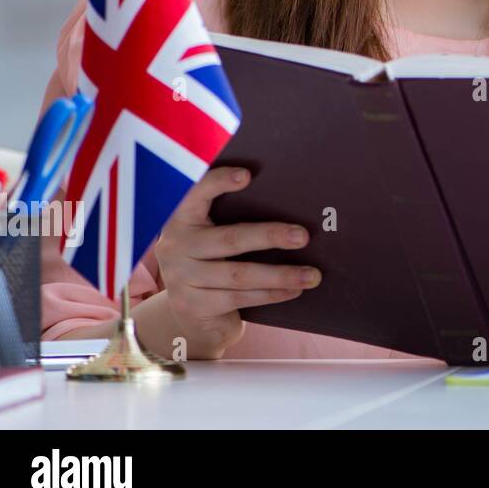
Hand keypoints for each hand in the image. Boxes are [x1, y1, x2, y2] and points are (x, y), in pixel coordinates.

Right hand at [153, 166, 320, 359]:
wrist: (190, 312)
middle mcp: (176, 247)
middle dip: (270, 236)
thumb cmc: (212, 262)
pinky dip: (272, 293)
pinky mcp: (193, 306)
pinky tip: (294, 289)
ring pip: (240, 275)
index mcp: (182, 220)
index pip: (195, 194)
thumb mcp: (212, 237)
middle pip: (230, 239)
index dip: (218, 182)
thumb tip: (288, 205)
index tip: (247, 175)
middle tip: (302, 236)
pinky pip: (241, 298)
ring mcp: (181, 279)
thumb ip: (234, 220)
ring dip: (281, 275)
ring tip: (312, 274)